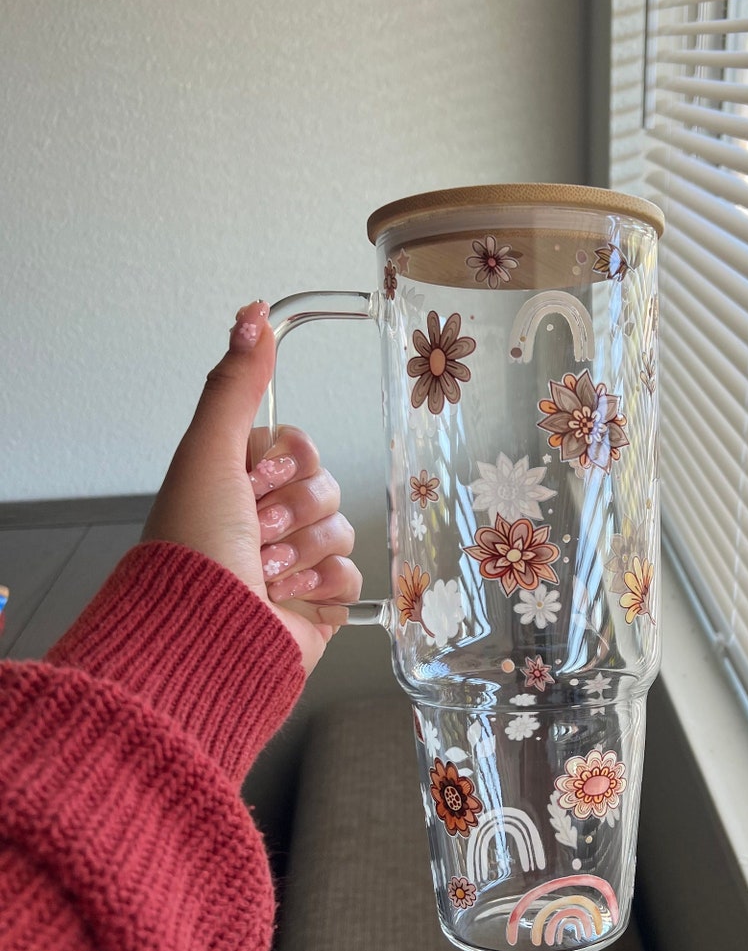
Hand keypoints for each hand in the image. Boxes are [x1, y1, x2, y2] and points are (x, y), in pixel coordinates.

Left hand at [141, 302, 362, 677]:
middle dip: (292, 508)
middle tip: (255, 531)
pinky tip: (288, 596)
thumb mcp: (209, 453)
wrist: (206, 637)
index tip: (252, 480)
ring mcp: (294, 562)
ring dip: (302, 548)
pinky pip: (352, 573)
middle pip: (325, 482)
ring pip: (340, 527)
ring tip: (264, 572)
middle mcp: (264, 519)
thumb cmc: (194, 548)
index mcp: (236, 482)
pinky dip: (321, 584)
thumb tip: (252, 313)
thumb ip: (235, 385)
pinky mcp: (319, 602)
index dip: (284, 460)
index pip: (298, 444)